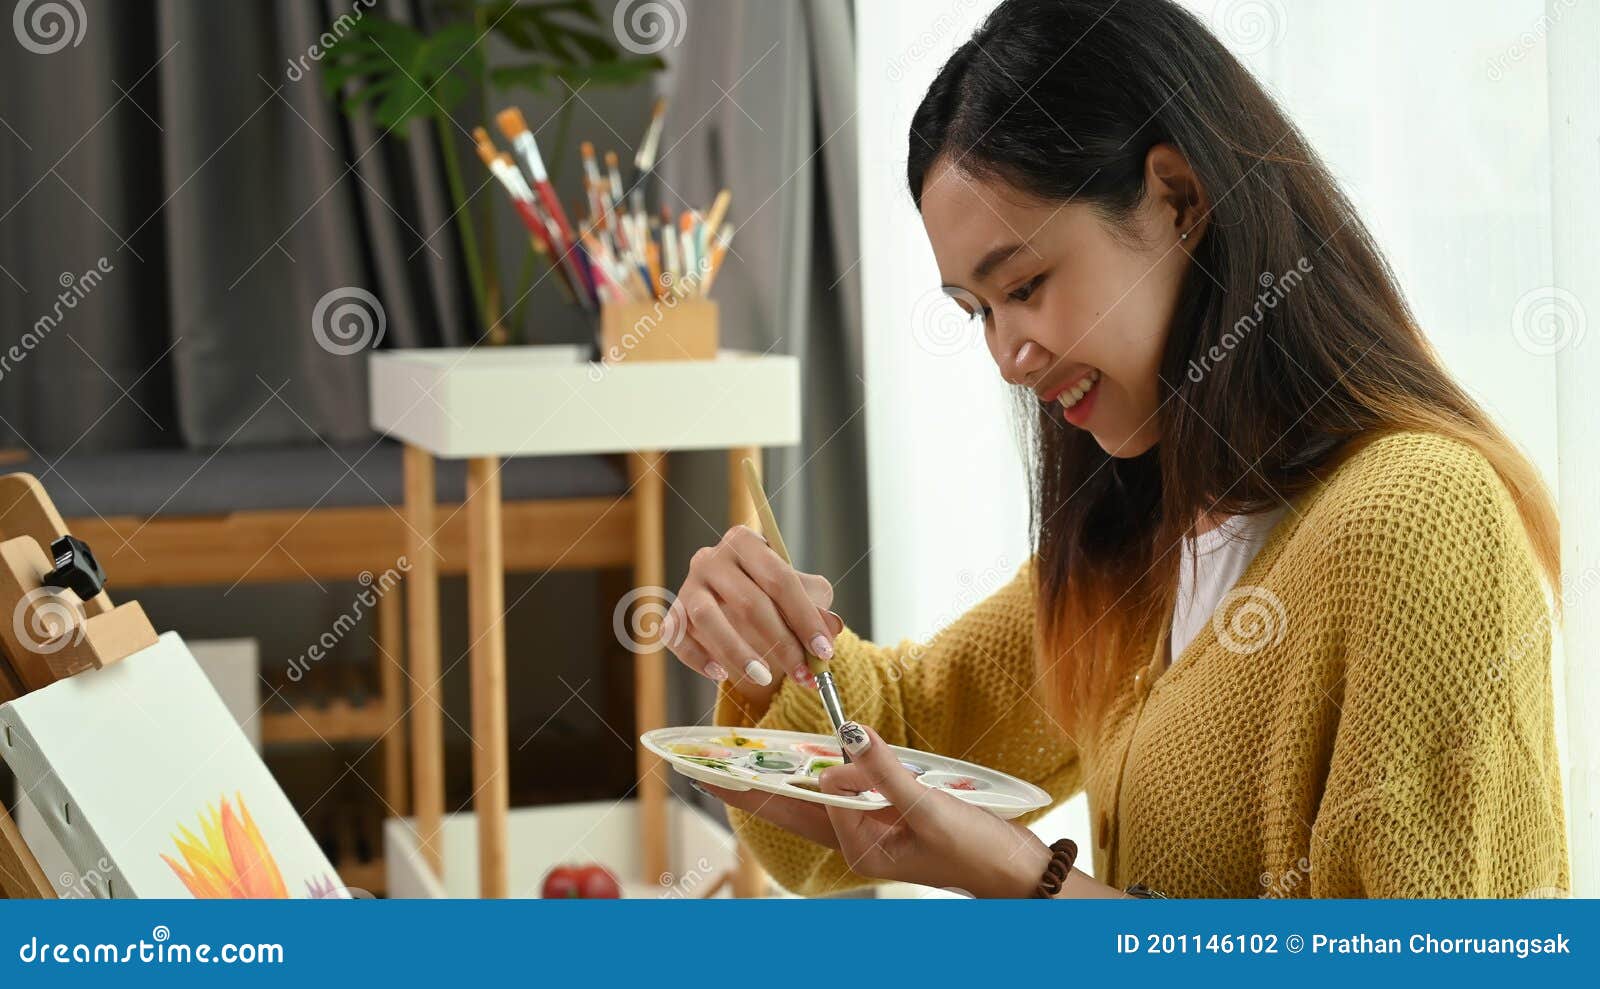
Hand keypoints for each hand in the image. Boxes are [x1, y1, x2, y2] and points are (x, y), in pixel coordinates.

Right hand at [660, 524, 843, 703]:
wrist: (740, 606)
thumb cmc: (775, 595)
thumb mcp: (804, 593)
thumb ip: (817, 606)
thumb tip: (830, 628)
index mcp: (745, 542)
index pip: (779, 579)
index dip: (805, 617)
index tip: (824, 650)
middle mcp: (711, 558)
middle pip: (748, 602)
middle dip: (782, 644)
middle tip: (804, 674)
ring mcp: (687, 586)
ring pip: (707, 619)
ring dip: (739, 653)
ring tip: (765, 678)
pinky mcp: (672, 614)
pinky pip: (677, 637)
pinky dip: (698, 658)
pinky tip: (721, 674)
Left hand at [701, 722, 1053, 897]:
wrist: (1016, 872)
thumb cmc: (974, 850)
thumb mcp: (927, 808)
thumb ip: (884, 771)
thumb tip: (848, 734)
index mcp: (856, 844)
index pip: (802, 800)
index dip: (757, 777)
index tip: (707, 768)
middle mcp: (856, 838)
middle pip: (792, 806)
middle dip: (752, 787)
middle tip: (707, 770)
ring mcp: (872, 827)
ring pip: (818, 796)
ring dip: (792, 776)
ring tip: (749, 762)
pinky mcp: (890, 815)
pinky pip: (849, 789)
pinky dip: (834, 770)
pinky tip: (823, 756)